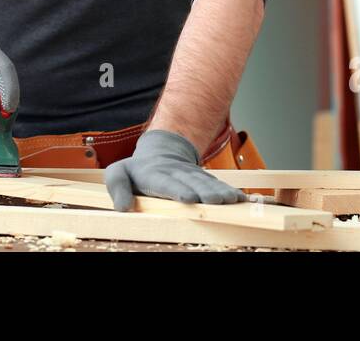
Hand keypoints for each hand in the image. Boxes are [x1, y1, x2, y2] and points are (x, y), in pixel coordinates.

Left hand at [104, 130, 247, 210]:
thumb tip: (122, 207)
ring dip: (222, 192)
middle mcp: (176, 173)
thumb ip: (117, 188)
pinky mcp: (203, 179)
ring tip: (234, 201)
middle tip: (219, 202)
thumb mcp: (118, 173)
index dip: (177, 189)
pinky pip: (217, 184)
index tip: (188, 198)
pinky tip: (242, 200)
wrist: (160, 152)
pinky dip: (230, 191)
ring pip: (208, 183)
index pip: (166, 182)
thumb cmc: (136, 170)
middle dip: (206, 192)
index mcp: (154, 174)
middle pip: (193, 183)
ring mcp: (191, 175)